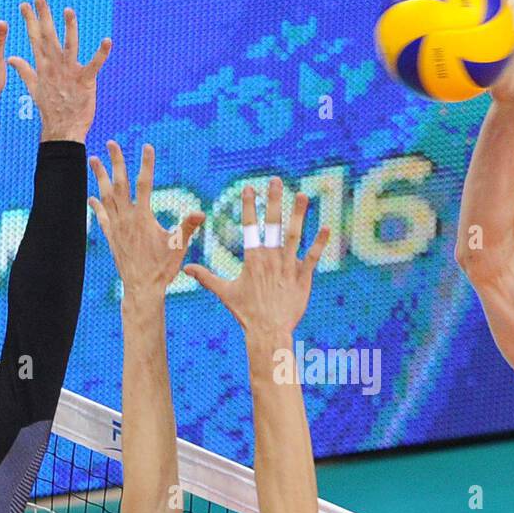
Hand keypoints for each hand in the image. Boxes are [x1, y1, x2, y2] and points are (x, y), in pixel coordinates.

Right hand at [7, 0, 111, 142]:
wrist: (62, 129)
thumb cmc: (50, 110)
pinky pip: (94, 64)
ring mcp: (70, 73)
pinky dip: (101, 53)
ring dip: (70, 28)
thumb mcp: (33, 87)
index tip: (25, 5)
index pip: (35, 39)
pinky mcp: (85, 81)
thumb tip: (11, 59)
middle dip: (44, 17)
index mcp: (43, 67)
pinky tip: (107, 41)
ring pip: (70, 46)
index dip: (30, 21)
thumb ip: (24, 70)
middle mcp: (55, 66)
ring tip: (68, 11)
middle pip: (48, 37)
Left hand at [89, 141, 204, 300]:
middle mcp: (126, 219)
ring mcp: (117, 227)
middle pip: (120, 184)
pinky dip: (96, 205)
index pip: (144, 183)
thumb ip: (188, 227)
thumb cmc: (162, 268)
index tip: (147, 146)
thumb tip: (200, 212)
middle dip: (116, 162)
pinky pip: (102, 216)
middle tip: (111, 143)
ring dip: (100, 177)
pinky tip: (91, 196)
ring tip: (93, 159)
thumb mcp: (179, 246)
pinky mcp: (112, 237)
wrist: (142, 288)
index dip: (146, 163)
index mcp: (143, 217)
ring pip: (106, 196)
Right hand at [184, 179, 329, 337]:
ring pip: (295, 235)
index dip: (249, 205)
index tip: (249, 187)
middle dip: (274, 200)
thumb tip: (186, 269)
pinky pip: (313, 257)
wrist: (268, 331)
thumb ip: (206, 277)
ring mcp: (288, 267)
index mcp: (253, 259)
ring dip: (299, 214)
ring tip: (303, 195)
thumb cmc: (246, 313)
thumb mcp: (224, 293)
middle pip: (273, 224)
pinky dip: (320, 242)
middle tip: (276, 180)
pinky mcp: (303, 278)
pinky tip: (327, 227)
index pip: (250, 226)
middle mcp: (271, 258)